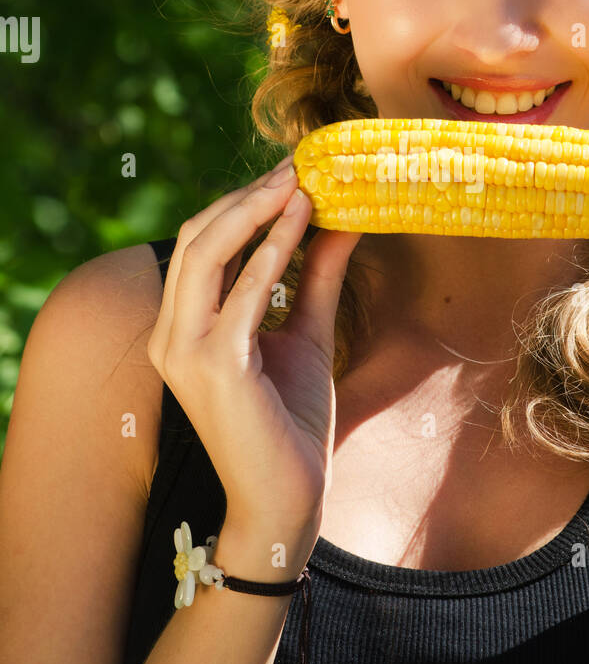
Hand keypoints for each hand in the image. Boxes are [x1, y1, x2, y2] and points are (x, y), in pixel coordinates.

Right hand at [147, 159, 361, 553]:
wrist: (289, 501)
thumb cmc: (292, 424)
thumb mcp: (305, 334)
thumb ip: (315, 277)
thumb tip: (343, 219)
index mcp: (181, 327)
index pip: (200, 243)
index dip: (243, 201)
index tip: (291, 169)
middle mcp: (170, 335)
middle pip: (196, 236)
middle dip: (247, 194)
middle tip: (298, 163)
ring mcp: (184, 350)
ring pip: (206, 251)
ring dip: (256, 209)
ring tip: (301, 179)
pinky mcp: (214, 366)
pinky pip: (241, 292)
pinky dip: (272, 249)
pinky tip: (304, 220)